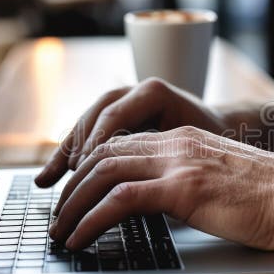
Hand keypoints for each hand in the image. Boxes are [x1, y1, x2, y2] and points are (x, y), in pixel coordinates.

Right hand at [35, 78, 230, 186]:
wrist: (224, 129)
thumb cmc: (216, 140)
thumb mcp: (196, 146)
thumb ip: (167, 153)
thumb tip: (139, 175)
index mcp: (154, 92)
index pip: (115, 113)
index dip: (96, 142)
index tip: (84, 169)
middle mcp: (134, 92)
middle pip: (93, 116)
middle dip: (76, 149)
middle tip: (68, 178)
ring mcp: (124, 104)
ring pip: (85, 125)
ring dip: (64, 153)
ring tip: (49, 180)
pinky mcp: (117, 120)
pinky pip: (87, 136)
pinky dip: (69, 156)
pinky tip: (50, 177)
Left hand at [47, 126, 273, 250]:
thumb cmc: (272, 199)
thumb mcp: (221, 180)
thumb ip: (189, 181)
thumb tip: (161, 204)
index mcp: (185, 139)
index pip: (120, 145)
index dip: (88, 168)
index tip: (73, 194)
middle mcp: (176, 143)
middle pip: (103, 155)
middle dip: (72, 187)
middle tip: (57, 215)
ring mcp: (179, 163)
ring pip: (102, 173)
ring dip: (73, 205)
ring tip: (59, 232)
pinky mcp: (184, 188)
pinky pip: (120, 200)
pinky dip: (92, 219)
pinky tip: (81, 238)